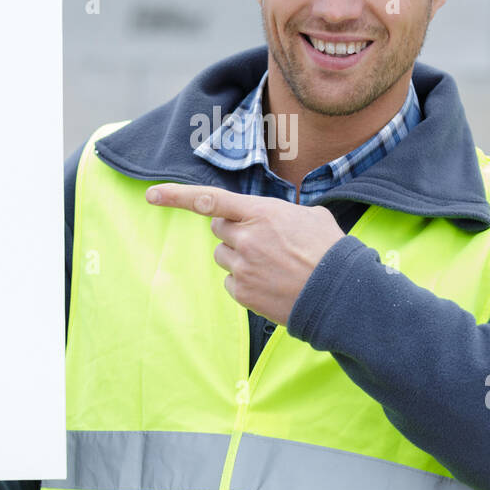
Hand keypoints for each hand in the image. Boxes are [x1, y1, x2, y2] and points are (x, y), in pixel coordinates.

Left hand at [145, 184, 344, 327]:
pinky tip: (270, 283)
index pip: (209, 200)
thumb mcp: (308, 217)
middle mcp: (246, 238)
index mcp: (260, 213)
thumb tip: (270, 219)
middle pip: (218, 229)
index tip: (151, 195)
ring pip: (222, 256)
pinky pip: (230, 282)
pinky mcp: (243, 293)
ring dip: (238, 257)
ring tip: (270, 265)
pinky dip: (244, 282)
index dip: (177, 196)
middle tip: (260, 240)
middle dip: (233, 231)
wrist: (338, 293)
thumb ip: (278, 213)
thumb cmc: (329, 251)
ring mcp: (242, 267)